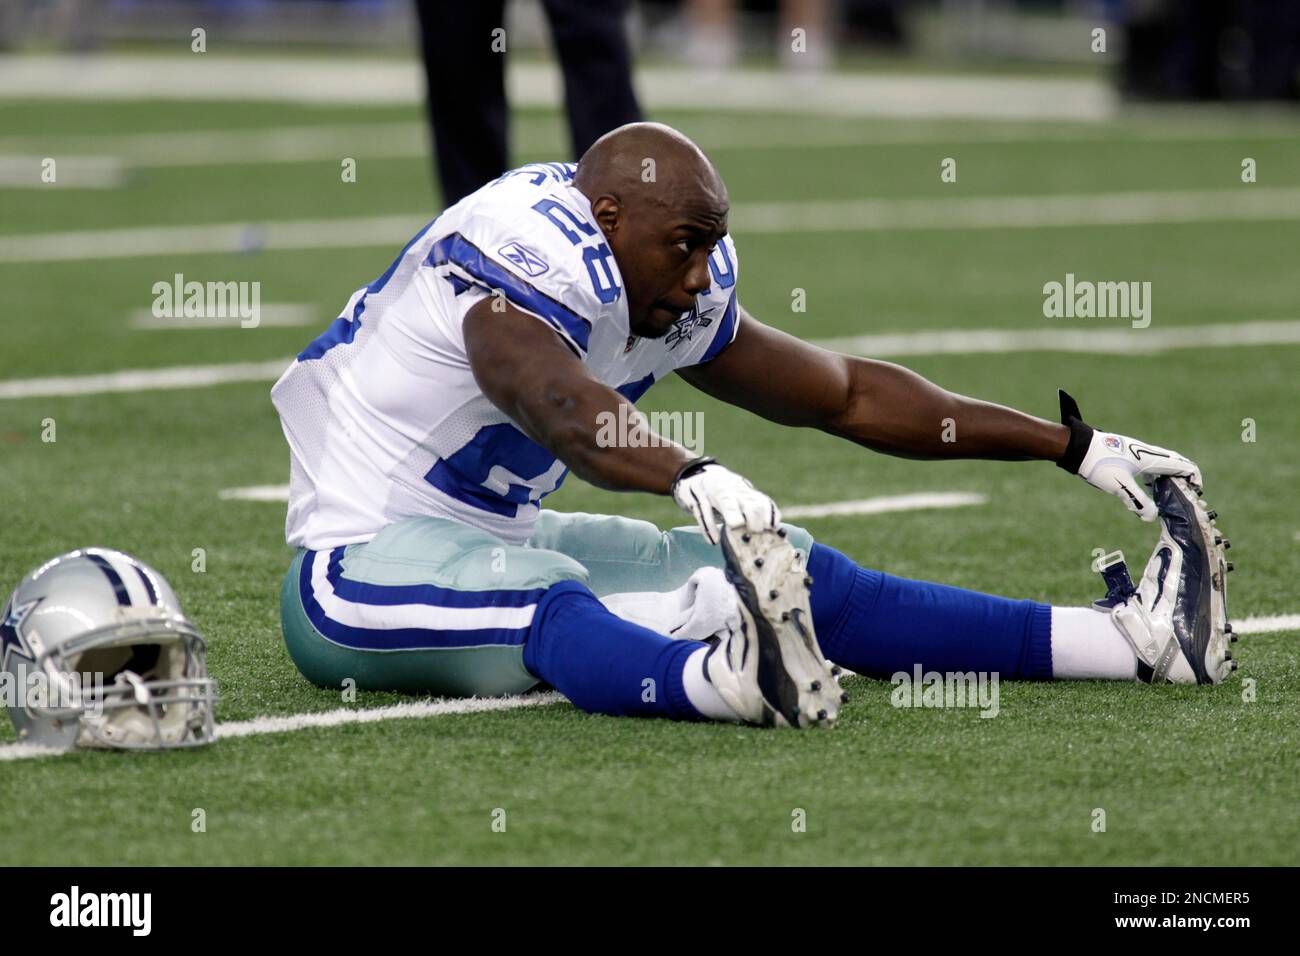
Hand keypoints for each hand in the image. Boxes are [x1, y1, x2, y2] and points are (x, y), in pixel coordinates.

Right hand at [671, 459, 779, 544]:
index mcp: (744, 492)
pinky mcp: (696, 497)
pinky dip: (708, 527)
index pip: (762, 502)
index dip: (769, 515)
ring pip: (726, 502)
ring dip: (734, 516)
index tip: (773, 529)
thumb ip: (751, 510)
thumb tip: (768, 533)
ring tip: (738, 533)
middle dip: (755, 518)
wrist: (694, 472)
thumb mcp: (737, 497)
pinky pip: (703, 512)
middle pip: (748, 502)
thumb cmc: (721, 492)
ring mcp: (714, 492)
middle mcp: (732, 490)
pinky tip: (713, 540)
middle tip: (755, 533)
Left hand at [1057, 390, 1201, 521]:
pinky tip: (1150, 486)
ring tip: (1171, 494)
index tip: (1196, 494)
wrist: (1078, 447)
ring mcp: (1140, 452)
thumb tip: (1153, 517)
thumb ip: (1137, 501)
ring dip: (1172, 476)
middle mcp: (1149, 453)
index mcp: (1151, 459)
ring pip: (1165, 462)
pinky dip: (1158, 475)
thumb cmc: (1099, 464)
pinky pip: (1152, 463)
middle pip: (1178, 463)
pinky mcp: (1130, 454)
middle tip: (1187, 496)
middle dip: (1186, 479)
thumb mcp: (1118, 486)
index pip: (1184, 466)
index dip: (1195, 479)